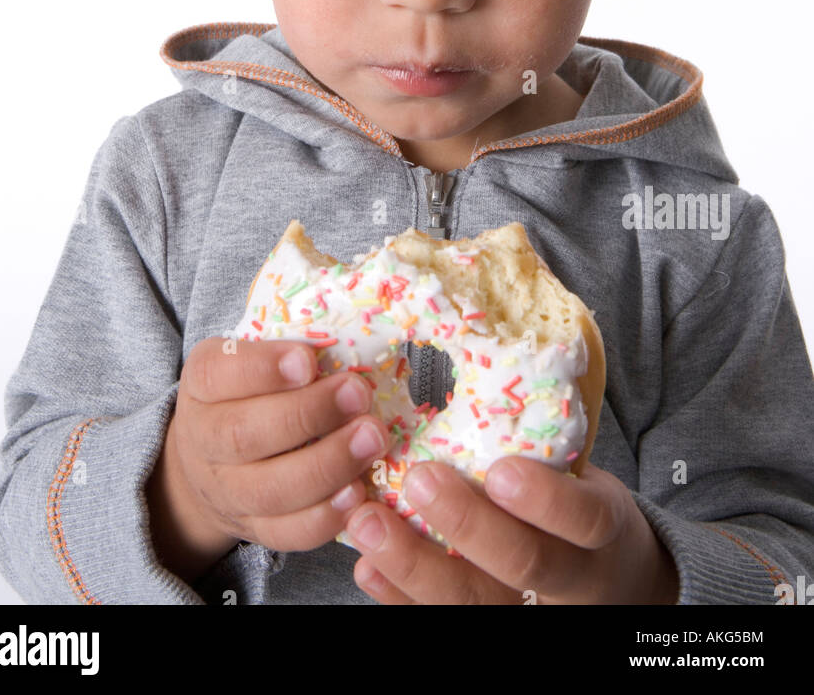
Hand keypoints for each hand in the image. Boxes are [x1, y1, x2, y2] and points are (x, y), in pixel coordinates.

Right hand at [146, 337, 388, 581]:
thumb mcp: (248, 357)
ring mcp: (227, 491)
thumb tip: (352, 335)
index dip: (263, 369)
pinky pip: (287, 533)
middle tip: (359, 394)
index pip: (217, 373)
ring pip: (271, 489)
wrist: (208, 460)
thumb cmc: (246, 393)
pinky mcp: (254, 529)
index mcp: (202, 384)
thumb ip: (286, 346)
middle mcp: (205, 439)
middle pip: (244, 435)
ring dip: (328, 464)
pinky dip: (325, 517)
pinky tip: (358, 492)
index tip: (309, 360)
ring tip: (373, 439)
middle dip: (308, 414)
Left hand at [344, 456, 680, 604]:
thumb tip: (483, 351)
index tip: (502, 470)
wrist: (607, 581)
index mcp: (601, 531)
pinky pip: (442, 619)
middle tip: (420, 481)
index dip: (545, 500)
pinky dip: (401, 596)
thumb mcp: (583, 475)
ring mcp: (528, 610)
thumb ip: (544, 442)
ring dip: (415, 563)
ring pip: (474, 602)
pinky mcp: (489, 623)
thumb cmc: (579, 508)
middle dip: (468, 525)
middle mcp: (571, 580)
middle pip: (525, 564)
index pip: (584, 519)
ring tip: (368, 522)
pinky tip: (368, 566)